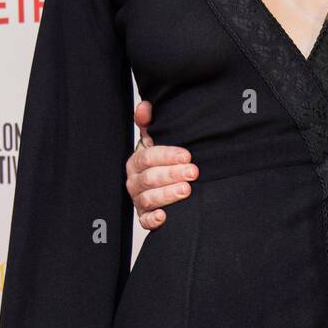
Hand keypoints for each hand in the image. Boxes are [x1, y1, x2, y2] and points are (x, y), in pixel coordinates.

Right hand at [124, 99, 197, 229]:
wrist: (162, 184)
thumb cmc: (161, 160)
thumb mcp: (157, 139)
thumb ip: (150, 123)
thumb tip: (144, 106)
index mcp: (137, 161)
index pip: (148, 156)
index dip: (168, 155)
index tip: (187, 155)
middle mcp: (135, 180)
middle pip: (150, 178)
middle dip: (172, 174)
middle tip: (193, 172)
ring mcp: (139, 199)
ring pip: (148, 198)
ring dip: (168, 194)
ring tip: (187, 190)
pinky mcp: (144, 216)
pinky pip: (145, 220)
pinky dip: (153, 219)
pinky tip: (164, 216)